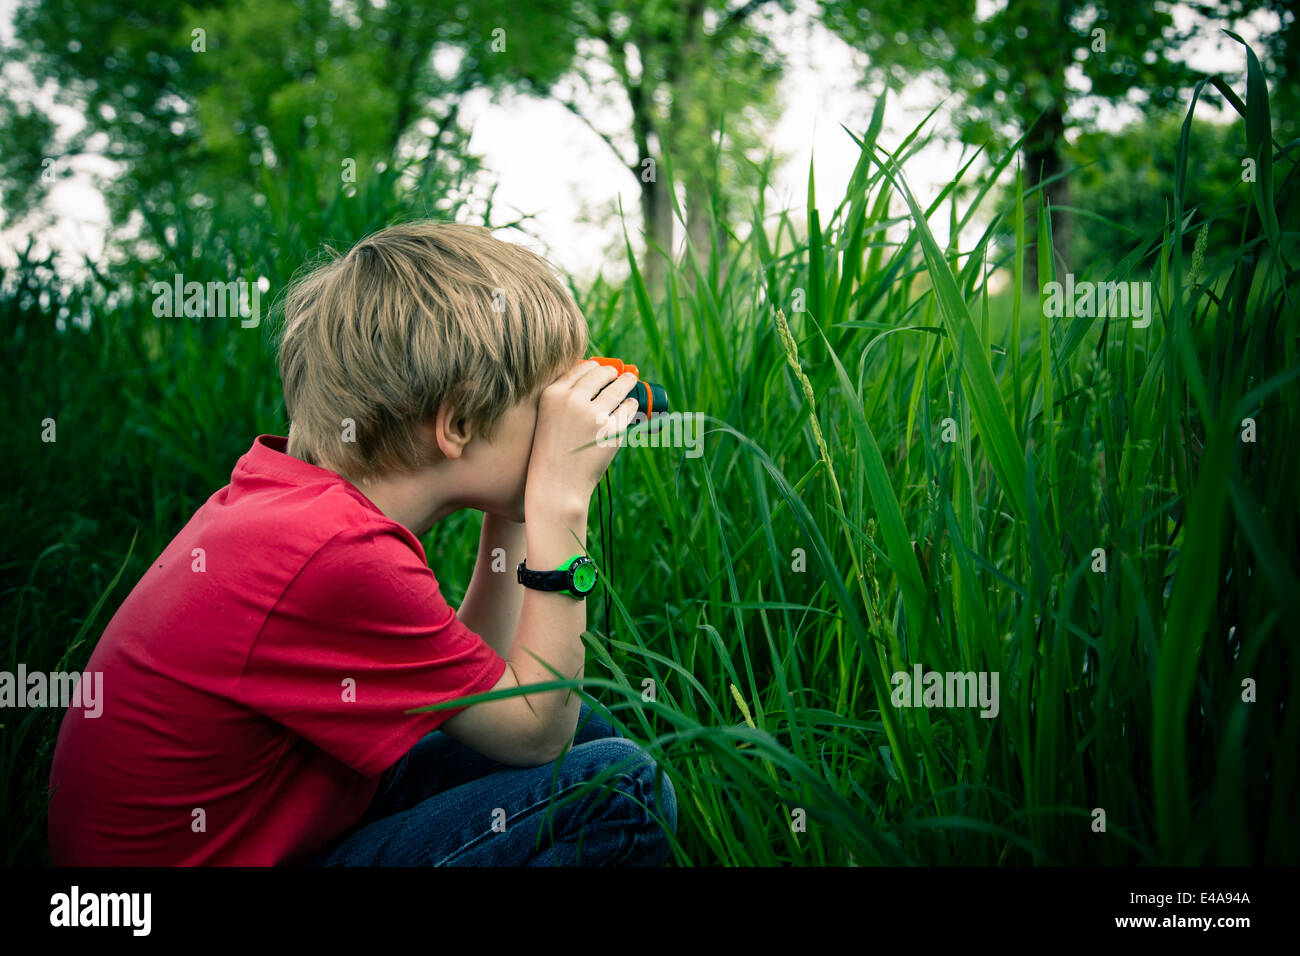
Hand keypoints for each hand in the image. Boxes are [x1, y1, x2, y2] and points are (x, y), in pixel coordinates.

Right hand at [525, 359, 639, 516]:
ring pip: (617, 388)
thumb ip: (564, 399)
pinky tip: (632, 403)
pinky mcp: (611, 429)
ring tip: (630, 380)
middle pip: (600, 374)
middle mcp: (572, 400)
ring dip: (626, 382)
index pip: (579, 369)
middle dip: (611, 372)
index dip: (593, 367)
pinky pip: (627, 409)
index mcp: (553, 395)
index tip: (600, 368)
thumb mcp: (548, 419)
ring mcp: (593, 415)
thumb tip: (592, 378)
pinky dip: (631, 405)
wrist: (557, 484)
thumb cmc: (552, 453)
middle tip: (617, 373)